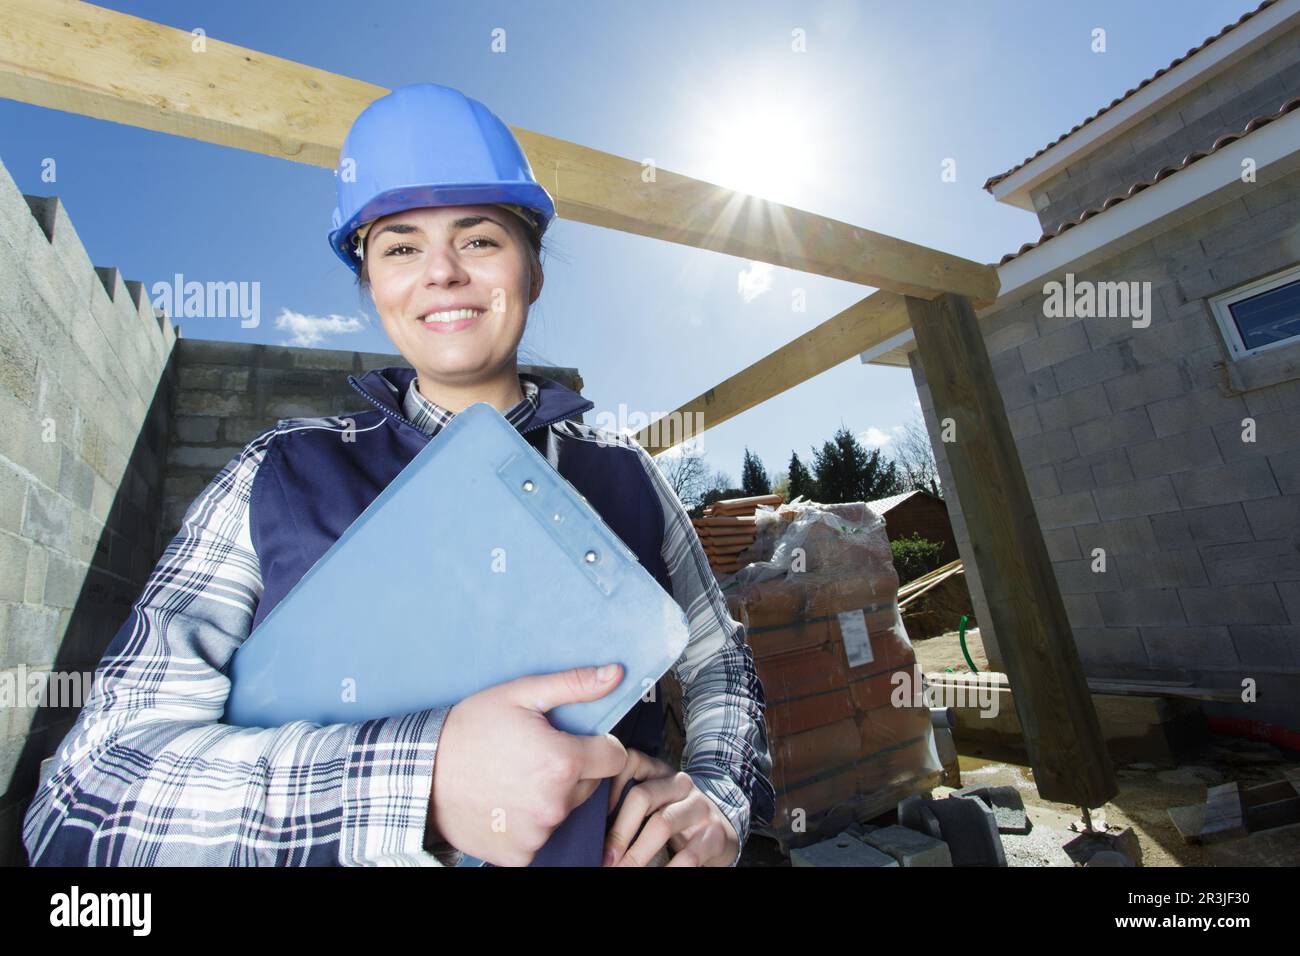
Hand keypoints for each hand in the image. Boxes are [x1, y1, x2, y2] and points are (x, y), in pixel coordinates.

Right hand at [428, 663, 627, 866]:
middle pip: (591, 785)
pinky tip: (506, 803)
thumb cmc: (468, 730)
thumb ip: (574, 686)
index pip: (615, 757)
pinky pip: (542, 837)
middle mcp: (555, 803)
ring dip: (551, 797)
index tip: (578, 741)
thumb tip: (615, 675)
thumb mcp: (520, 695)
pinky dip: (530, 823)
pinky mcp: (520, 856)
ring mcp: (537, 834)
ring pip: (566, 810)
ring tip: (516, 778)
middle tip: (534, 757)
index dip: (600, 745)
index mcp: (562, 762)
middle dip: (572, 770)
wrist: (420, 773)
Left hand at [602, 747, 739, 866]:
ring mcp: (700, 807)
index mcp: (660, 771)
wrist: (721, 832)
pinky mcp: (715, 833)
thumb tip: (590, 824)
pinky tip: (655, 875)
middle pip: (642, 796)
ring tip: (623, 870)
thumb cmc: (675, 818)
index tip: (596, 816)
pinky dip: (668, 869)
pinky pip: (688, 853)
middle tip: (605, 859)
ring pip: (662, 824)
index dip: (610, 785)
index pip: (631, 761)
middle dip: (619, 832)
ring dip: (637, 853)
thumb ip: (629, 801)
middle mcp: (681, 783)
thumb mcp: (655, 801)